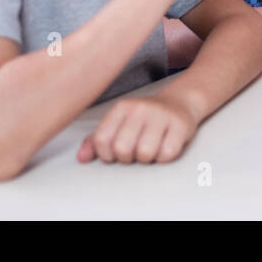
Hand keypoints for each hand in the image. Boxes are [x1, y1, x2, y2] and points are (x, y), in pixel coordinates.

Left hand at [77, 93, 196, 164]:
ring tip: (150, 149)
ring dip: (147, 158)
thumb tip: (81, 158)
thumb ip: (96, 141)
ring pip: (145, 153)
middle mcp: (140, 108)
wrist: (178, 102)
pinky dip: (164, 157)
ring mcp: (161, 115)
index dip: (106, 154)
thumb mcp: (118, 124)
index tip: (115, 152)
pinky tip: (164, 147)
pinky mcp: (180, 125)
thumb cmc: (144, 119)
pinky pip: (167, 154)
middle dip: (127, 157)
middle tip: (135, 151)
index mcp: (121, 107)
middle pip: (122, 148)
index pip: (102, 139)